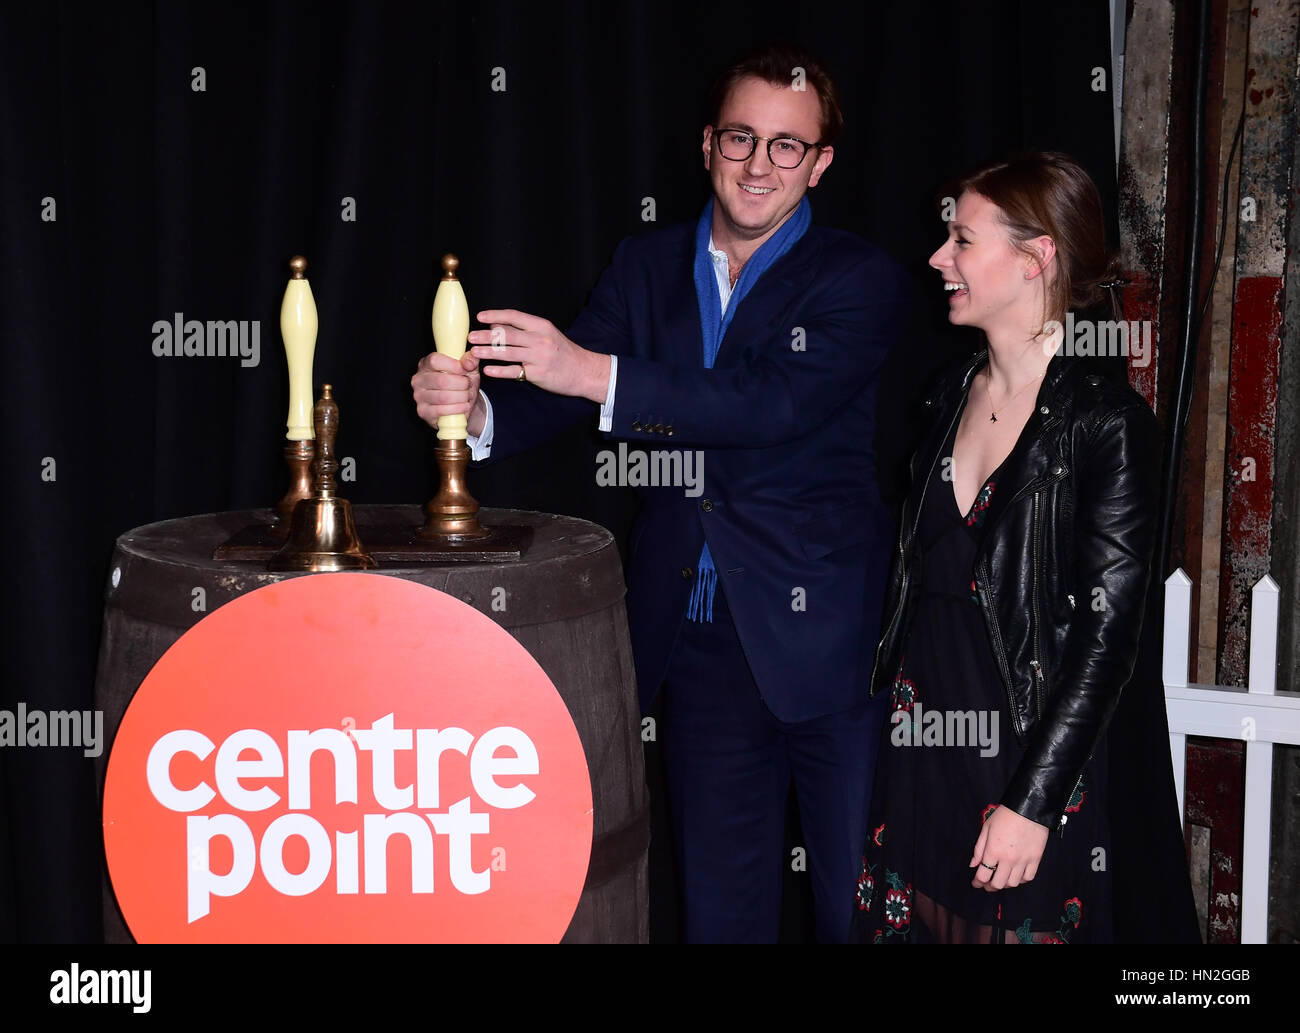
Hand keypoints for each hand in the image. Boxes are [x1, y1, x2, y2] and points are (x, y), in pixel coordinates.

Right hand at [411, 351, 485, 435]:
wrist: (461, 406)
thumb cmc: (461, 385)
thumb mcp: (469, 370)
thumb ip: (470, 361)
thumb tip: (469, 362)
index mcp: (426, 364)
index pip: (435, 361)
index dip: (454, 366)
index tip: (465, 370)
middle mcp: (419, 379)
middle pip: (442, 380)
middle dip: (461, 384)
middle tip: (468, 386)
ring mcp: (419, 396)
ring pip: (444, 397)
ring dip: (461, 397)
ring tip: (466, 396)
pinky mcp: (423, 411)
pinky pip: (442, 410)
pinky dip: (458, 409)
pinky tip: (464, 406)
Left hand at [467, 309, 609, 402]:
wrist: (583, 371)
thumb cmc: (562, 352)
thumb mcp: (545, 335)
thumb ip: (522, 330)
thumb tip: (496, 325)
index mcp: (541, 326)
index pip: (514, 316)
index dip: (495, 315)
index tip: (480, 317)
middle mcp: (539, 339)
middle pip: (507, 335)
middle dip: (486, 336)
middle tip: (470, 336)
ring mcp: (538, 357)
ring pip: (507, 353)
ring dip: (488, 352)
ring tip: (473, 353)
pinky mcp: (537, 374)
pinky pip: (514, 372)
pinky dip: (499, 371)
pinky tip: (488, 371)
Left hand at [969, 805, 1049, 891]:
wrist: (1029, 808)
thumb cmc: (1005, 816)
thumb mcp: (986, 828)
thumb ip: (979, 849)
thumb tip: (973, 865)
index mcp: (993, 851)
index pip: (983, 875)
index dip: (977, 882)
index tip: (975, 883)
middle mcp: (1008, 859)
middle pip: (998, 884)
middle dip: (990, 886)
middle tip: (987, 884)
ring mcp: (1023, 861)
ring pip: (1013, 883)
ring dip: (1005, 884)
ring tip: (1001, 879)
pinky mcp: (1036, 859)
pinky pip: (1028, 877)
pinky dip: (1021, 880)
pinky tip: (1016, 875)